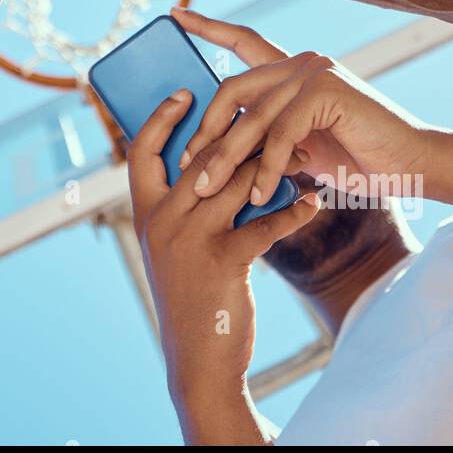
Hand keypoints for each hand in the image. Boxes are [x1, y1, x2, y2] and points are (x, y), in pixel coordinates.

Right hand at [127, 89, 319, 421]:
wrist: (199, 362)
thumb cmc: (191, 298)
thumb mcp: (173, 249)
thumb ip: (184, 208)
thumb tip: (215, 161)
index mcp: (145, 215)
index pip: (140, 150)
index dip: (162, 118)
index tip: (186, 91)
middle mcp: (161, 222)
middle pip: (200, 156)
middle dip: (238, 133)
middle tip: (270, 115)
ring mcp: (190, 241)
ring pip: (236, 181)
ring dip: (273, 166)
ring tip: (301, 155)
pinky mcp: (223, 261)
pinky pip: (264, 223)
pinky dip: (293, 211)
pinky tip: (313, 203)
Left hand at [169, 7, 359, 201]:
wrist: (411, 166)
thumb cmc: (356, 157)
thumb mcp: (299, 145)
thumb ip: (266, 134)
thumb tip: (215, 149)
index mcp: (292, 70)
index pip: (243, 40)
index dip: (208, 27)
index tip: (176, 14)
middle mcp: (301, 62)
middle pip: (232, 89)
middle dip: (206, 132)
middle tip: (189, 169)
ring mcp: (316, 71)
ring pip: (252, 116)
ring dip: (228, 159)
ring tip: (210, 191)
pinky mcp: (328, 91)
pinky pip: (282, 133)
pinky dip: (268, 168)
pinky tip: (260, 195)